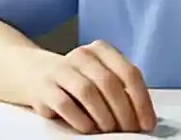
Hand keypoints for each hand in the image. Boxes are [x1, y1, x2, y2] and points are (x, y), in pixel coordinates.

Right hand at [26, 40, 156, 134]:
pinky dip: (81, 120)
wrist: (33, 73)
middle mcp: (82, 55)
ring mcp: (62, 70)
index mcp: (102, 50)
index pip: (129, 73)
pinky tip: (88, 128)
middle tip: (129, 130)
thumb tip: (142, 117)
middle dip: (123, 112)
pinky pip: (65, 104)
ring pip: (88, 92)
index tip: (147, 122)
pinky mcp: (45, 87)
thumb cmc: (76, 80)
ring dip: (103, 116)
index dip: (141, 101)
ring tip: (109, 130)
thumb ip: (120, 89)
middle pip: (109, 83)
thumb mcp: (99, 76)